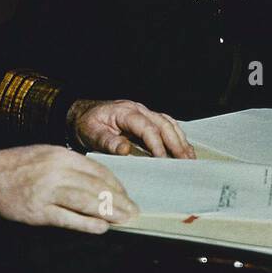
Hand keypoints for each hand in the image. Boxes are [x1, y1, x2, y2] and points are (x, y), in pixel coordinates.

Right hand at [0, 145, 138, 233]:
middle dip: (119, 200)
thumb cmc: (19, 165)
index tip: (126, 195)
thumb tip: (100, 181)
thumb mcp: (47, 154)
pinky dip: (88, 224)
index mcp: (61, 155)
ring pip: (86, 202)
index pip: (98, 170)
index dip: (116, 185)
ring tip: (124, 219)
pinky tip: (101, 227)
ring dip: (109, 212)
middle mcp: (56, 171)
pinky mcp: (39, 211)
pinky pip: (69, 219)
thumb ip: (72, 165)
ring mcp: (47, 192)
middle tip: (133, 210)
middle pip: (96, 187)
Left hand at [67, 98, 193, 158]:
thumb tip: (125, 150)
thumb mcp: (92, 133)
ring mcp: (144, 113)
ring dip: (180, 140)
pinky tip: (183, 148)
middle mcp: (139, 110)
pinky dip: (177, 136)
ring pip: (168, 123)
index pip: (147, 128)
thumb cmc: (86, 124)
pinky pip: (166, 124)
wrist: (81, 114)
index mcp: (126, 112)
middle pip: (164, 124)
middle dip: (177, 143)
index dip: (157, 145)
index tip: (163, 161)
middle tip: (186, 162)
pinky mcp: (146, 119)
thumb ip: (108, 142)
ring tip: (190, 158)